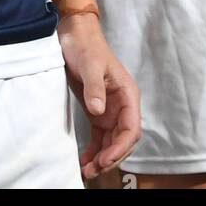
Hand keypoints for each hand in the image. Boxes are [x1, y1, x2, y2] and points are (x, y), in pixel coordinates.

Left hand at [57, 14, 140, 178]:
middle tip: (94, 170)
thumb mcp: (90, 65)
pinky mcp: (96, 111)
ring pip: (111, 142)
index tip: (106, 159)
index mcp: (127, 94)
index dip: (121, 147)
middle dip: (111, 157)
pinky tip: (84, 161)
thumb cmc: (86, 46)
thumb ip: (95, 87)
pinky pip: (99, 137)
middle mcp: (121, 105)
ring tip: (87, 171)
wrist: (74, 34)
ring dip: (102, 158)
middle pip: (122, 140)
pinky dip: (93, 150)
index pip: (131, 128)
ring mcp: (109, 110)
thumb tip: (98, 111)